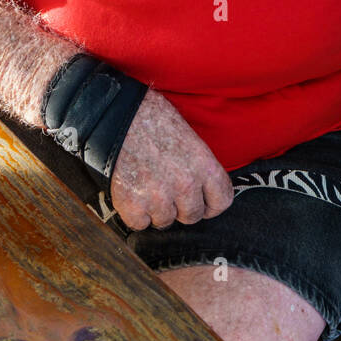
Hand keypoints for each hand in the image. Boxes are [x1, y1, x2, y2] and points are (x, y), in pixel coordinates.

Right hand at [109, 88, 233, 229]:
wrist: (118, 116)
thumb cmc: (154, 120)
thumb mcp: (190, 139)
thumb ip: (199, 169)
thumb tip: (203, 191)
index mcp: (204, 166)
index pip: (222, 202)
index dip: (211, 205)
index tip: (203, 203)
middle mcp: (185, 185)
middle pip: (192, 216)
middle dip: (181, 207)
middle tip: (167, 189)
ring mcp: (159, 197)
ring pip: (165, 221)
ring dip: (156, 209)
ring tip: (146, 185)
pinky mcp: (132, 205)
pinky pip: (140, 224)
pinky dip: (135, 213)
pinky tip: (132, 192)